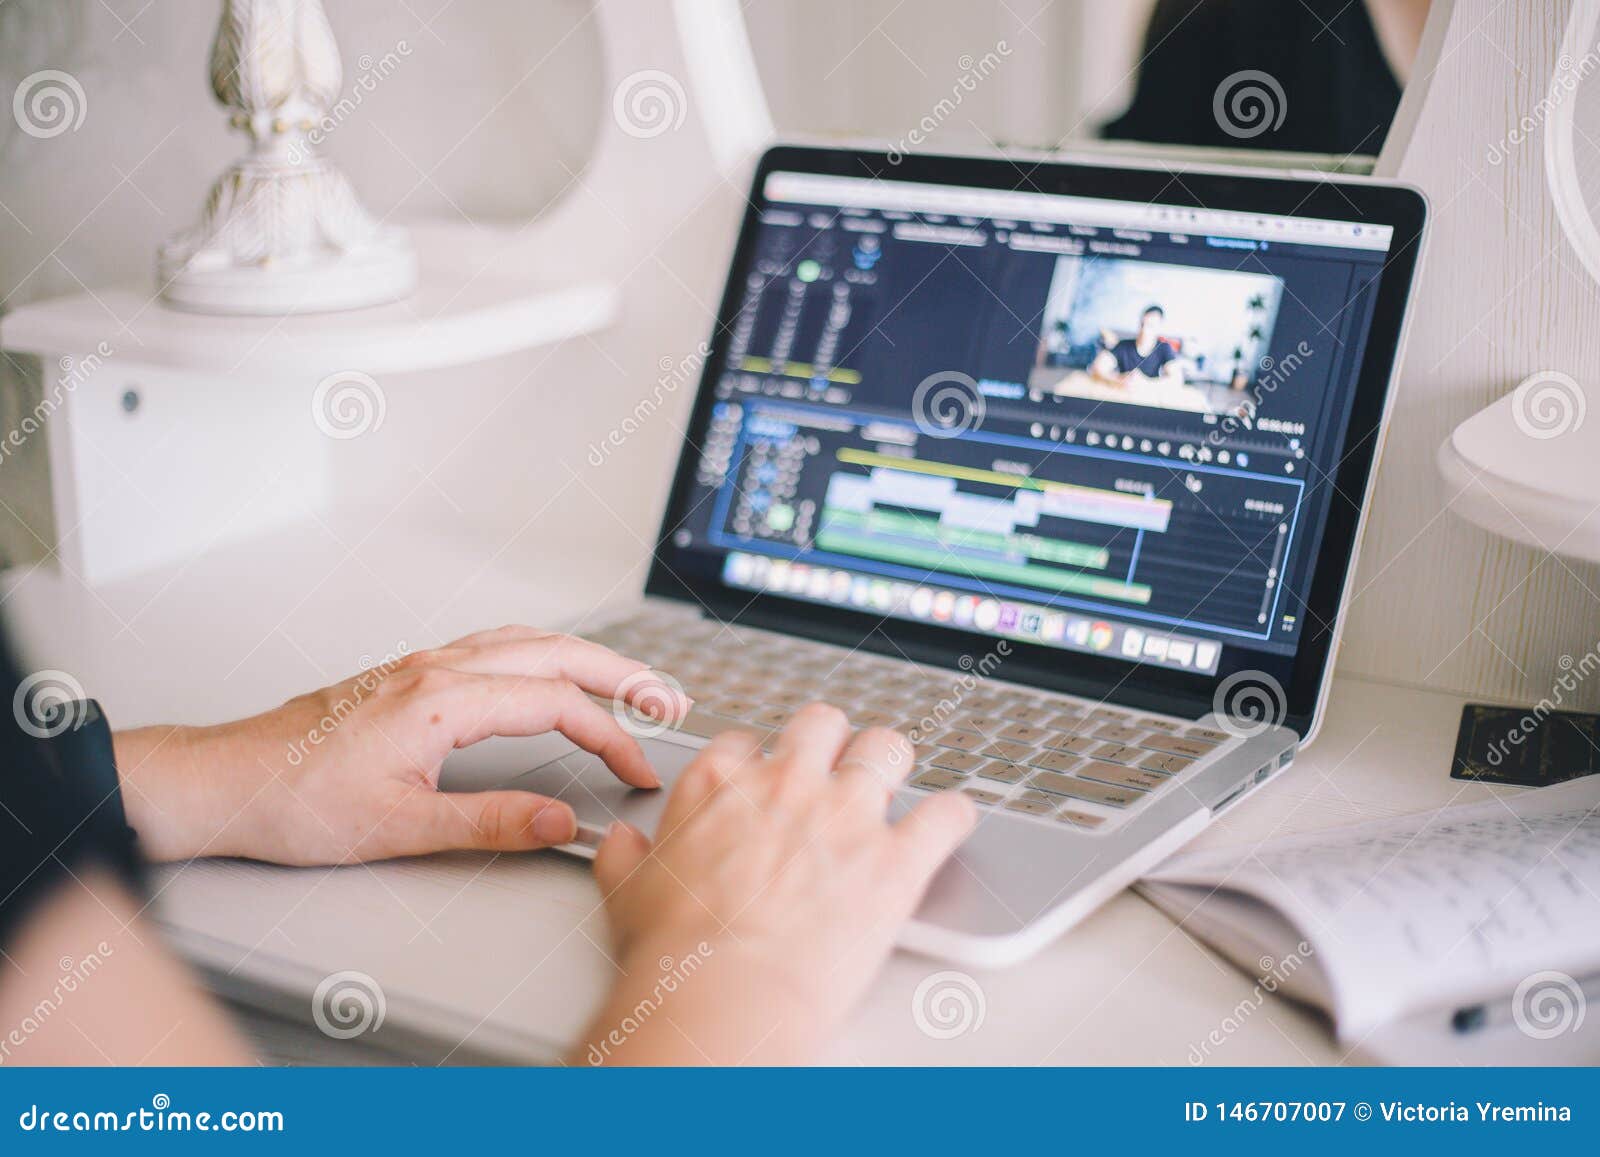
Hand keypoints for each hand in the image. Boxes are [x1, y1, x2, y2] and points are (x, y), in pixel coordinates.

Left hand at [113, 625, 689, 864]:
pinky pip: (494, 644)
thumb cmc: (296, 803)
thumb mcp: (401, 827)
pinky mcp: (407, 674)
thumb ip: (491, 821)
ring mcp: (421, 664)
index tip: (636, 771)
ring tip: (627, 680)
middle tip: (669, 701)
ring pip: (525, 640)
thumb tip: (560, 820)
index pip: (555, 703)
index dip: (609, 737)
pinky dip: (542, 652)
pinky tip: (548, 669)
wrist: (227, 781)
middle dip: (622, 675)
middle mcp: (436, 668)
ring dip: (585, 656)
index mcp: (441, 700)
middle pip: (554, 653)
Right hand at [575, 704, 974, 1065]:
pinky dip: (953, 817)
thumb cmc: (673, 955)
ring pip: (889, 747)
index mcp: (721, 785)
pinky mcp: (896, 860)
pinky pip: (946, 814)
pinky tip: (950, 823)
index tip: (768, 781)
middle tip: (837, 770)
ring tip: (895, 782)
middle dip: (833, 742)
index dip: (762, 761)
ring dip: (893, 763)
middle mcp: (787, 785)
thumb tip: (620, 843)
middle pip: (824, 723)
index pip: (748, 741)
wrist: (720, 998)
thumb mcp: (628, 893)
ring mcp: (847, 817)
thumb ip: (626, 855)